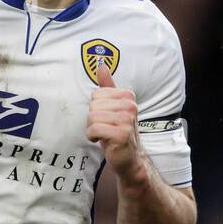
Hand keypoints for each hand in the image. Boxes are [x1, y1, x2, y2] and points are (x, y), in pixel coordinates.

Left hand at [86, 63, 143, 181]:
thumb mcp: (112, 108)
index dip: (96, 109)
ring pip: (92, 117)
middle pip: (93, 106)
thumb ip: (107, 87)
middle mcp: (130, 105)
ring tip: (103, 134)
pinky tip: (101, 140)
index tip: (105, 118)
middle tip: (104, 128)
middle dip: (93, 119)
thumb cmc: (117, 132)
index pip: (96, 94)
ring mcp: (127, 119)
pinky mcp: (122, 134)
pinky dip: (92, 136)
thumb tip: (101, 65)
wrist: (129, 157)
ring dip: (92, 129)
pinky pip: (94, 129)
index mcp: (127, 96)